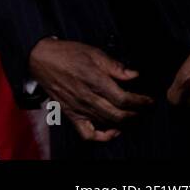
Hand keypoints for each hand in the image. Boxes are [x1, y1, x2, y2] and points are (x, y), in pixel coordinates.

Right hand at [28, 37, 153, 140]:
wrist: (40, 58)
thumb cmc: (66, 53)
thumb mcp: (93, 52)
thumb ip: (114, 66)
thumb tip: (134, 75)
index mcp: (94, 81)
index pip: (124, 100)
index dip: (141, 102)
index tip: (148, 100)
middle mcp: (87, 98)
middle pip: (119, 115)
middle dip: (136, 114)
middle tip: (143, 109)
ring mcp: (79, 108)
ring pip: (108, 124)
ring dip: (124, 122)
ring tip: (131, 115)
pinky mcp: (71, 114)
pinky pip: (88, 134)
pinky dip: (102, 136)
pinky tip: (111, 130)